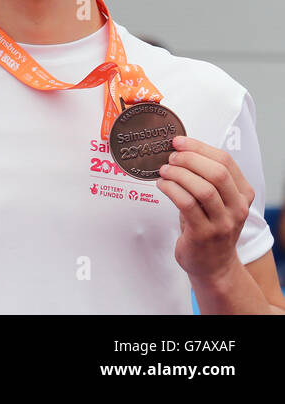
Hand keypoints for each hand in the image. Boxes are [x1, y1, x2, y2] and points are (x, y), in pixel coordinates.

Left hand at [157, 135, 253, 284]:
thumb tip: (179, 149)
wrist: (213, 265)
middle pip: (217, 173)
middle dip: (189, 159)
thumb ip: (206, 178)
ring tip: (164, 171)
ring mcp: (222, 222)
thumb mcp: (217, 201)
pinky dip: (171, 189)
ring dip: (178, 174)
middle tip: (170, 157)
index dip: (200, 147)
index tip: (179, 142)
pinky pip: (187, 204)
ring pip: (203, 188)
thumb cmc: (209, 226)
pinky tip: (162, 185)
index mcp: (243, 194)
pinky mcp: (204, 233)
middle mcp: (237, 207)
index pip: (226, 161)